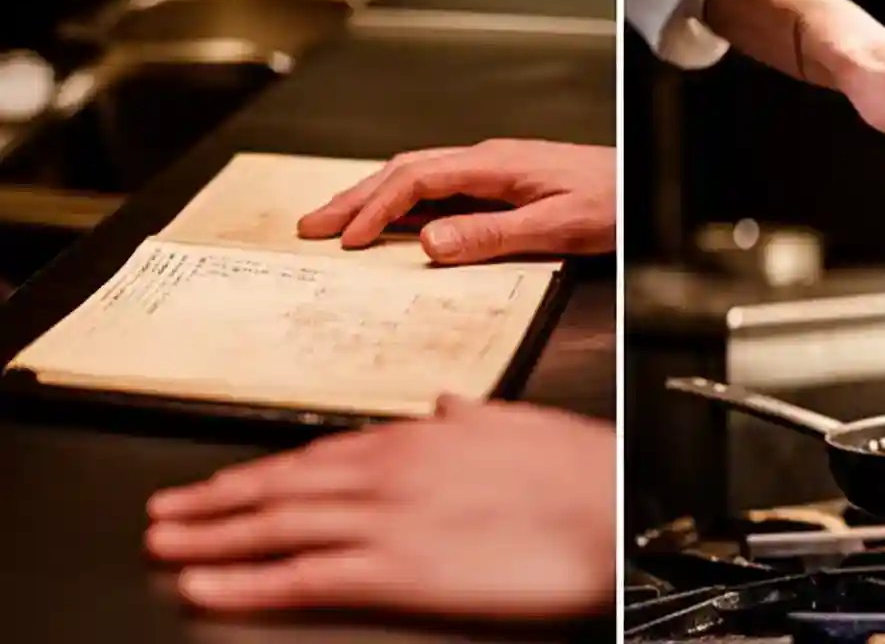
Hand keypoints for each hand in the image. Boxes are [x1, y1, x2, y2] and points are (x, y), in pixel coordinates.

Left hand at [146, 398, 615, 618]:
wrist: (609, 501)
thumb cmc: (575, 467)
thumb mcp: (516, 424)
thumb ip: (470, 419)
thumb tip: (444, 407)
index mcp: (418, 439)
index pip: (323, 454)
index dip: (268, 471)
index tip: (233, 481)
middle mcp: (388, 473)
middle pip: (284, 485)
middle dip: (219, 500)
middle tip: (166, 512)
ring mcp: (385, 519)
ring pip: (278, 524)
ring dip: (215, 534)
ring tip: (168, 543)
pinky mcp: (394, 569)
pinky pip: (303, 576)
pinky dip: (248, 582)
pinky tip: (209, 586)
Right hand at [297, 139, 615, 263]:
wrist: (643, 184)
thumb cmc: (612, 201)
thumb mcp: (557, 225)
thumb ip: (493, 235)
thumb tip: (431, 244)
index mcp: (493, 165)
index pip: (417, 181)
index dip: (377, 209)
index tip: (349, 239)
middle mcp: (487, 162)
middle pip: (405, 172)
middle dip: (355, 198)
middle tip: (311, 225)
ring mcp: (493, 171)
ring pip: (417, 179)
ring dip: (375, 199)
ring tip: (337, 223)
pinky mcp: (502, 185)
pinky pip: (440, 191)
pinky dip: (406, 206)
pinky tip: (395, 224)